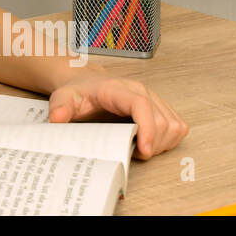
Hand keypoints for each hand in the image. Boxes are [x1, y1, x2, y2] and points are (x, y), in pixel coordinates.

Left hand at [48, 73, 187, 158]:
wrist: (86, 82)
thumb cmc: (78, 92)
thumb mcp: (62, 97)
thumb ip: (59, 107)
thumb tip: (57, 120)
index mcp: (118, 89)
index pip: (141, 105)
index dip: (147, 128)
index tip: (143, 151)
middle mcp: (142, 91)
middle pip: (162, 120)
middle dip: (152, 144)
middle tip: (131, 153)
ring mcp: (154, 99)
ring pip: (174, 126)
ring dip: (162, 144)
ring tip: (139, 149)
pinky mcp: (161, 107)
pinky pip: (178, 127)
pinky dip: (169, 141)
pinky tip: (149, 144)